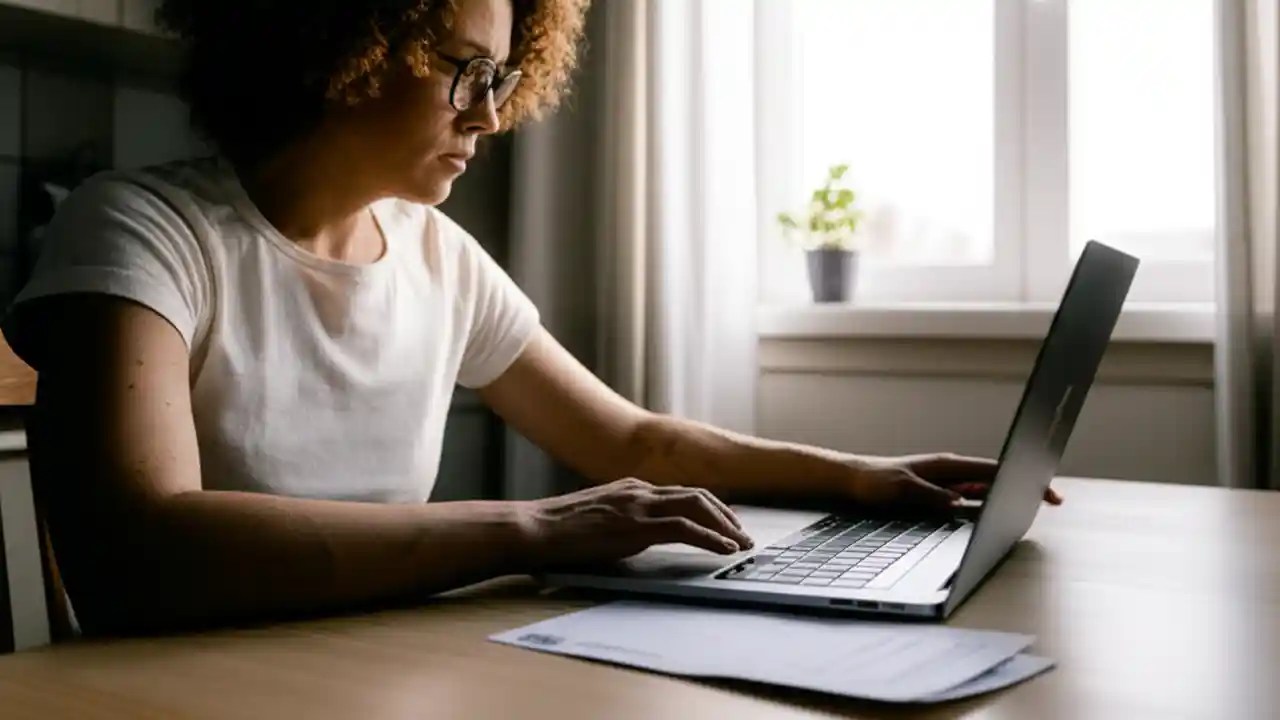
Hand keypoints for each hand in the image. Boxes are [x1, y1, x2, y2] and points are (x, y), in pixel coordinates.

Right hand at [516, 478, 754, 569]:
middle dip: (724, 514)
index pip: (679, 492)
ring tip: (741, 543)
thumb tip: (635, 541)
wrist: (534, 528)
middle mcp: (639, 490)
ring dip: (725, 525)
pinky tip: (725, 549)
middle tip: (742, 533)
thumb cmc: (556, 530)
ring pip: (697, 506)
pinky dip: (711, 538)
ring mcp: (638, 504)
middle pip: (696, 495)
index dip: (707, 507)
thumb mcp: (596, 519)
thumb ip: (620, 523)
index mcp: (630, 487)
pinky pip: (685, 529)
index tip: (723, 522)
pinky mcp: (636, 525)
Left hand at [847, 453, 1063, 512]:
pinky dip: (988, 505)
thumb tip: (960, 503)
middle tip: (1052, 500)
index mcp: (947, 465)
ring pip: (986, 489)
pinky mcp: (940, 494)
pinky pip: (970, 500)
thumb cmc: (875, 481)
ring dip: (1008, 496)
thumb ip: (932, 495)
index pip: (992, 469)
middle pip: (996, 478)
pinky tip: (999, 514)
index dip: (1021, 476)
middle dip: (1024, 486)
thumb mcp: (903, 489)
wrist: (853, 480)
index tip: (1043, 487)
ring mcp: (947, 482)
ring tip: (1033, 507)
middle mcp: (951, 471)